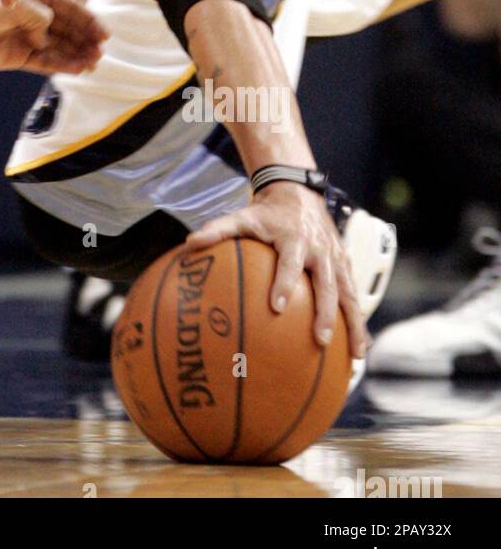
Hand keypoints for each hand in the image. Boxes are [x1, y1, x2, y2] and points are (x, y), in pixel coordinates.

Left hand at [0, 0, 107, 73]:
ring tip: (94, 62)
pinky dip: (60, 65)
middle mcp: (31, 16)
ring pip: (57, 46)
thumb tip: (49, 36)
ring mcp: (25, 36)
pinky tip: (76, 69)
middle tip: (102, 50)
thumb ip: (37, 17)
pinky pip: (43, 61)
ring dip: (76, 53)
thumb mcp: (13, 4)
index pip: (66, 6)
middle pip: (66, 28)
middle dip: (85, 38)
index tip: (104, 31)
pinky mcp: (16, 56)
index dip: (87, 18)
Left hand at [184, 182, 368, 359]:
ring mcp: (336, 259)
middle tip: (320, 339)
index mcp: (295, 239)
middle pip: (327, 283)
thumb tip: (189, 244)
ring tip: (355, 355)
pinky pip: (355, 296)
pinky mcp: (346, 266)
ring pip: (349, 294)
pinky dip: (359, 321)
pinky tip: (359, 349)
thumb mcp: (242, 217)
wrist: (298, 193)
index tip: (277, 307)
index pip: (291, 263)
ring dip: (354, 324)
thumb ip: (217, 230)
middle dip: (325, 312)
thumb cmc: (266, 213)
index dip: (285, 283)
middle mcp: (320, 250)